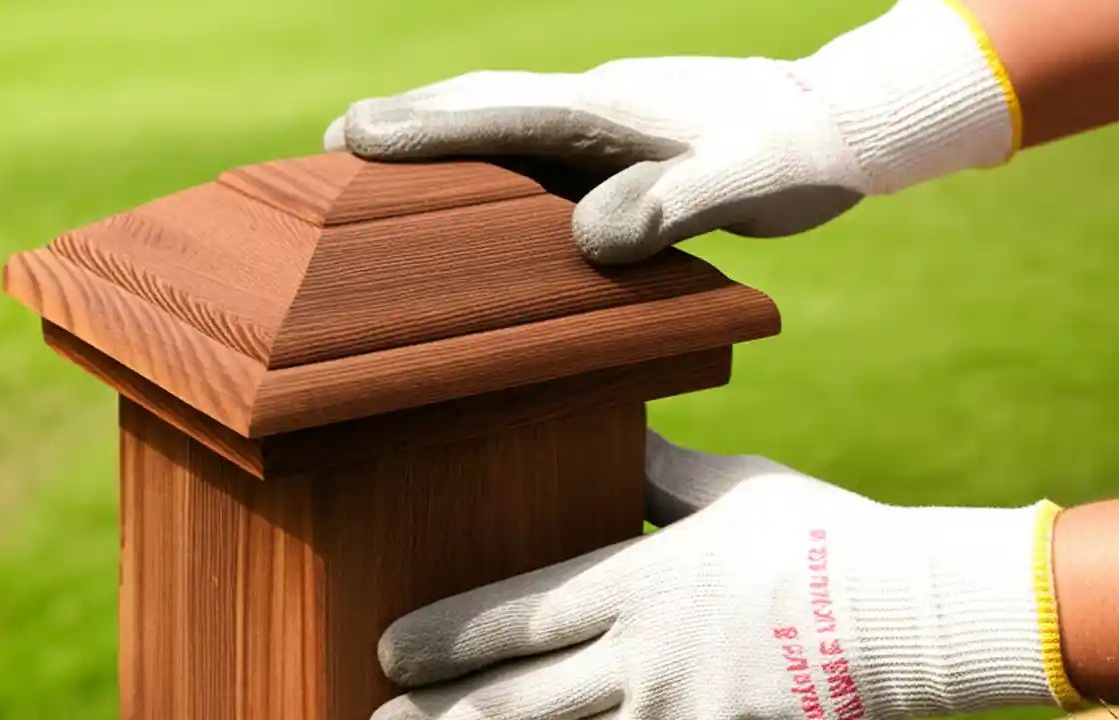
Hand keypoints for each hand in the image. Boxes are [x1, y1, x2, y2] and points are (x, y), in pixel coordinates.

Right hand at [327, 0, 1017, 264]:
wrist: (840, 121)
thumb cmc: (796, 157)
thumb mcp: (748, 182)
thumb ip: (672, 205)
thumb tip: (587, 238)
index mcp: (611, 108)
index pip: (502, 113)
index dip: (424, 128)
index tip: (349, 137)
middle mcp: (595, 105)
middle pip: (483, 102)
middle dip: (408, 121)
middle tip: (331, 143)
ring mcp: (604, 119)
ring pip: (502, 119)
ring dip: (437, 134)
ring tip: (371, 161)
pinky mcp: (617, 142)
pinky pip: (533, 145)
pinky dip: (485, 156)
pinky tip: (472, 188)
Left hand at [371, 431, 1067, 718]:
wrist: (912, 612)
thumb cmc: (822, 537)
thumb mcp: (734, 487)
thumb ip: (664, 472)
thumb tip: (625, 427)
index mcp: (640, 582)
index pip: (520, 612)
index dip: (449, 632)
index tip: (390, 647)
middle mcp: (644, 657)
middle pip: (519, 697)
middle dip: (439, 713)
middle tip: (372, 718)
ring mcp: (680, 714)